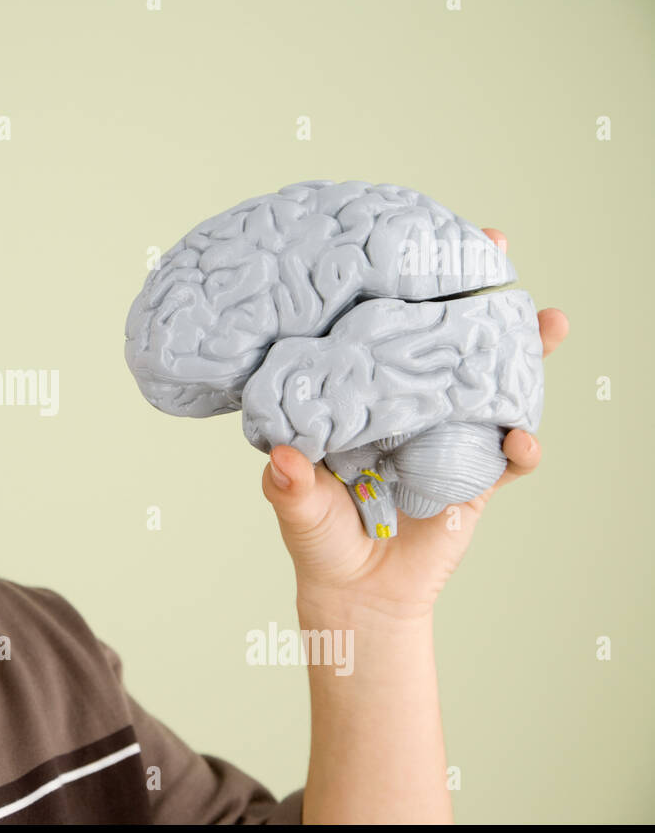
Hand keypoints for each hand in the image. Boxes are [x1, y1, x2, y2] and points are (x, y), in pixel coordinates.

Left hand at [261, 228, 569, 618]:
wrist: (358, 592)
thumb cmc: (320, 535)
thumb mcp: (297, 507)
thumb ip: (290, 486)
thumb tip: (284, 463)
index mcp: (362, 395)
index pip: (382, 329)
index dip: (399, 287)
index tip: (412, 240)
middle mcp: (408, 405)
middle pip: (446, 338)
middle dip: (475, 293)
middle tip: (495, 248)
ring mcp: (448, 436)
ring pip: (492, 382)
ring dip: (525, 352)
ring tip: (548, 324)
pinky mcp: (477, 477)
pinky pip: (510, 454)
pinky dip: (523, 443)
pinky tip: (523, 438)